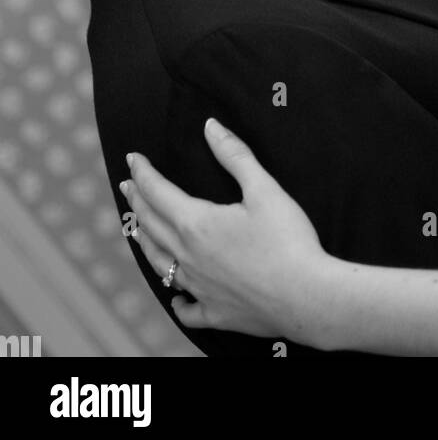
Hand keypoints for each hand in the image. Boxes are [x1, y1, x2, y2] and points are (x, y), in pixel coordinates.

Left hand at [121, 118, 335, 345]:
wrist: (306, 297)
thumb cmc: (288, 240)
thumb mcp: (264, 189)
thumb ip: (235, 156)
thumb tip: (211, 126)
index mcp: (197, 224)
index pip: (158, 192)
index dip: (143, 173)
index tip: (133, 158)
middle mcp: (189, 257)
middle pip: (151, 224)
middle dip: (137, 201)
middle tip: (128, 185)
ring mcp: (199, 288)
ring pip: (159, 263)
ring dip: (146, 241)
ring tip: (138, 229)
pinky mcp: (215, 313)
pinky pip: (186, 307)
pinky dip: (176, 298)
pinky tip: (176, 295)